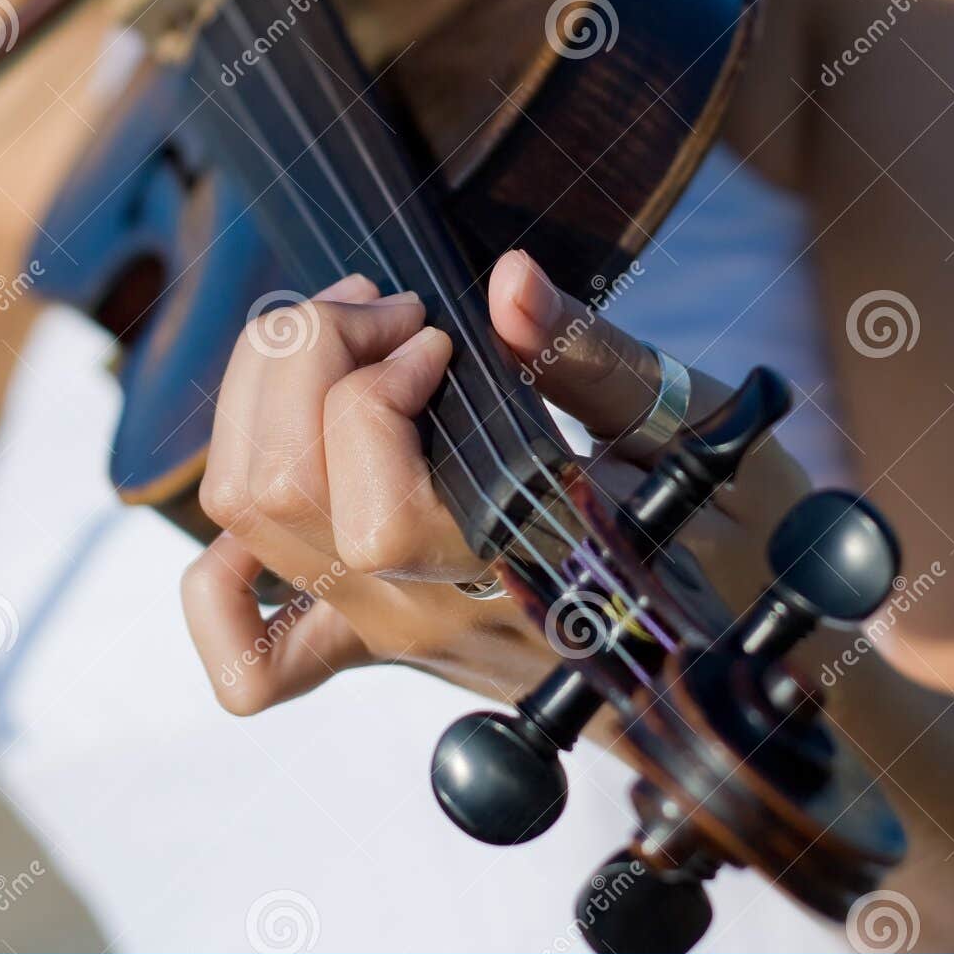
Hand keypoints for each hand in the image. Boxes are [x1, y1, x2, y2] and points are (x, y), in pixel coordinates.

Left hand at [182, 252, 807, 716]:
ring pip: (240, 520)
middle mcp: (420, 618)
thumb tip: (509, 281)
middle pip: (272, 491)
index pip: (371, 507)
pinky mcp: (364, 640)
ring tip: (341, 340)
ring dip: (261, 396)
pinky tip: (276, 478)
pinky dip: (224, 559)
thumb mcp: (694, 443)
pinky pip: (246, 646)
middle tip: (382, 308)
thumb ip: (593, 362)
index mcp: (508, 576)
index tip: (438, 332)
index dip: (375, 385)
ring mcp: (381, 635)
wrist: (729, 673)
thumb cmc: (728, 552)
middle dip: (302, 356)